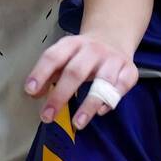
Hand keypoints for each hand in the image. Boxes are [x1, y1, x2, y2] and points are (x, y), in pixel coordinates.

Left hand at [24, 34, 138, 130]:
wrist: (113, 37)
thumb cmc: (83, 54)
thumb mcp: (64, 56)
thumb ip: (48, 73)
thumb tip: (33, 94)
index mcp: (72, 44)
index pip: (54, 56)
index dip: (41, 73)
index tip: (30, 91)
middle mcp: (93, 49)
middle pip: (76, 71)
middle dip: (60, 95)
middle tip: (47, 116)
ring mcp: (113, 59)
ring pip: (103, 81)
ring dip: (89, 104)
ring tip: (77, 123)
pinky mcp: (130, 70)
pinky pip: (122, 86)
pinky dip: (112, 100)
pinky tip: (101, 111)